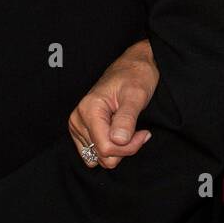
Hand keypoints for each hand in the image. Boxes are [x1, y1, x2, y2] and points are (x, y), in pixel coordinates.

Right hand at [68, 37, 158, 168]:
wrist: (132, 66)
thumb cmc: (135, 76)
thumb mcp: (136, 94)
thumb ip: (126, 118)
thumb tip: (118, 140)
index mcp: (89, 109)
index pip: (106, 148)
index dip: (129, 147)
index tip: (144, 133)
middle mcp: (78, 119)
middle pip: (103, 155)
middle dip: (125, 148)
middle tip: (139, 132)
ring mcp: (78, 126)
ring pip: (100, 156)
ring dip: (119, 149)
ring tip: (130, 130)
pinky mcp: (82, 130)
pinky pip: (94, 153)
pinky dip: (110, 148)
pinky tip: (119, 134)